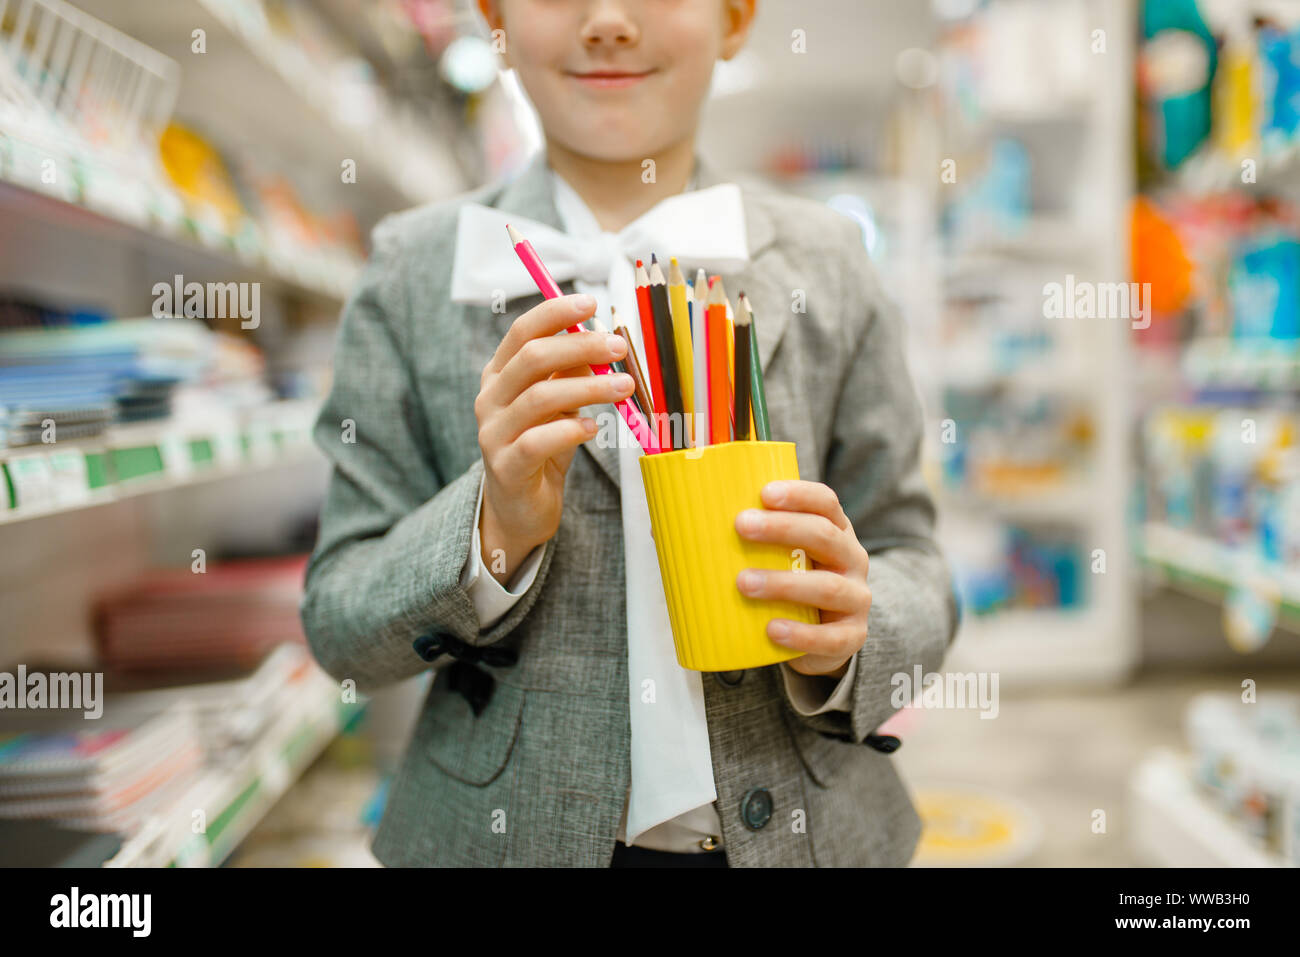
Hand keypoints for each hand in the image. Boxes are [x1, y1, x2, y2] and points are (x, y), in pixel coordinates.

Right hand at [475, 293, 634, 583]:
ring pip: (540, 397)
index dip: (555, 313)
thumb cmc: (542, 446)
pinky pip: (537, 441)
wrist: (519, 508)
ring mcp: (493, 433)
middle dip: (581, 346)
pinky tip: (592, 429)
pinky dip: (569, 430)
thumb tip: (599, 337)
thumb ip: (569, 371)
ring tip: (623, 388)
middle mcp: (490, 398)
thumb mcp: (558, 403)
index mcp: (500, 374)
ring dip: (588, 387)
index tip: (591, 303)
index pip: (522, 331)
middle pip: (532, 358)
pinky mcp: (506, 467)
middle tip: (619, 348)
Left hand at [733, 480, 870, 676]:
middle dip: (783, 528)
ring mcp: (857, 599)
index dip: (799, 495)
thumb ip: (751, 542)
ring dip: (784, 583)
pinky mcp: (852, 636)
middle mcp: (852, 559)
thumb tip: (680, 526)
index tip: (764, 493)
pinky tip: (772, 630)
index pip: (825, 503)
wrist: (822, 638)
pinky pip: (831, 637)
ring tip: (743, 583)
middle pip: (825, 536)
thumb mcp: (781, 558)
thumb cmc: (792, 585)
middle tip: (741, 525)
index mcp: (836, 531)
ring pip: (828, 587)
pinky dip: (801, 634)